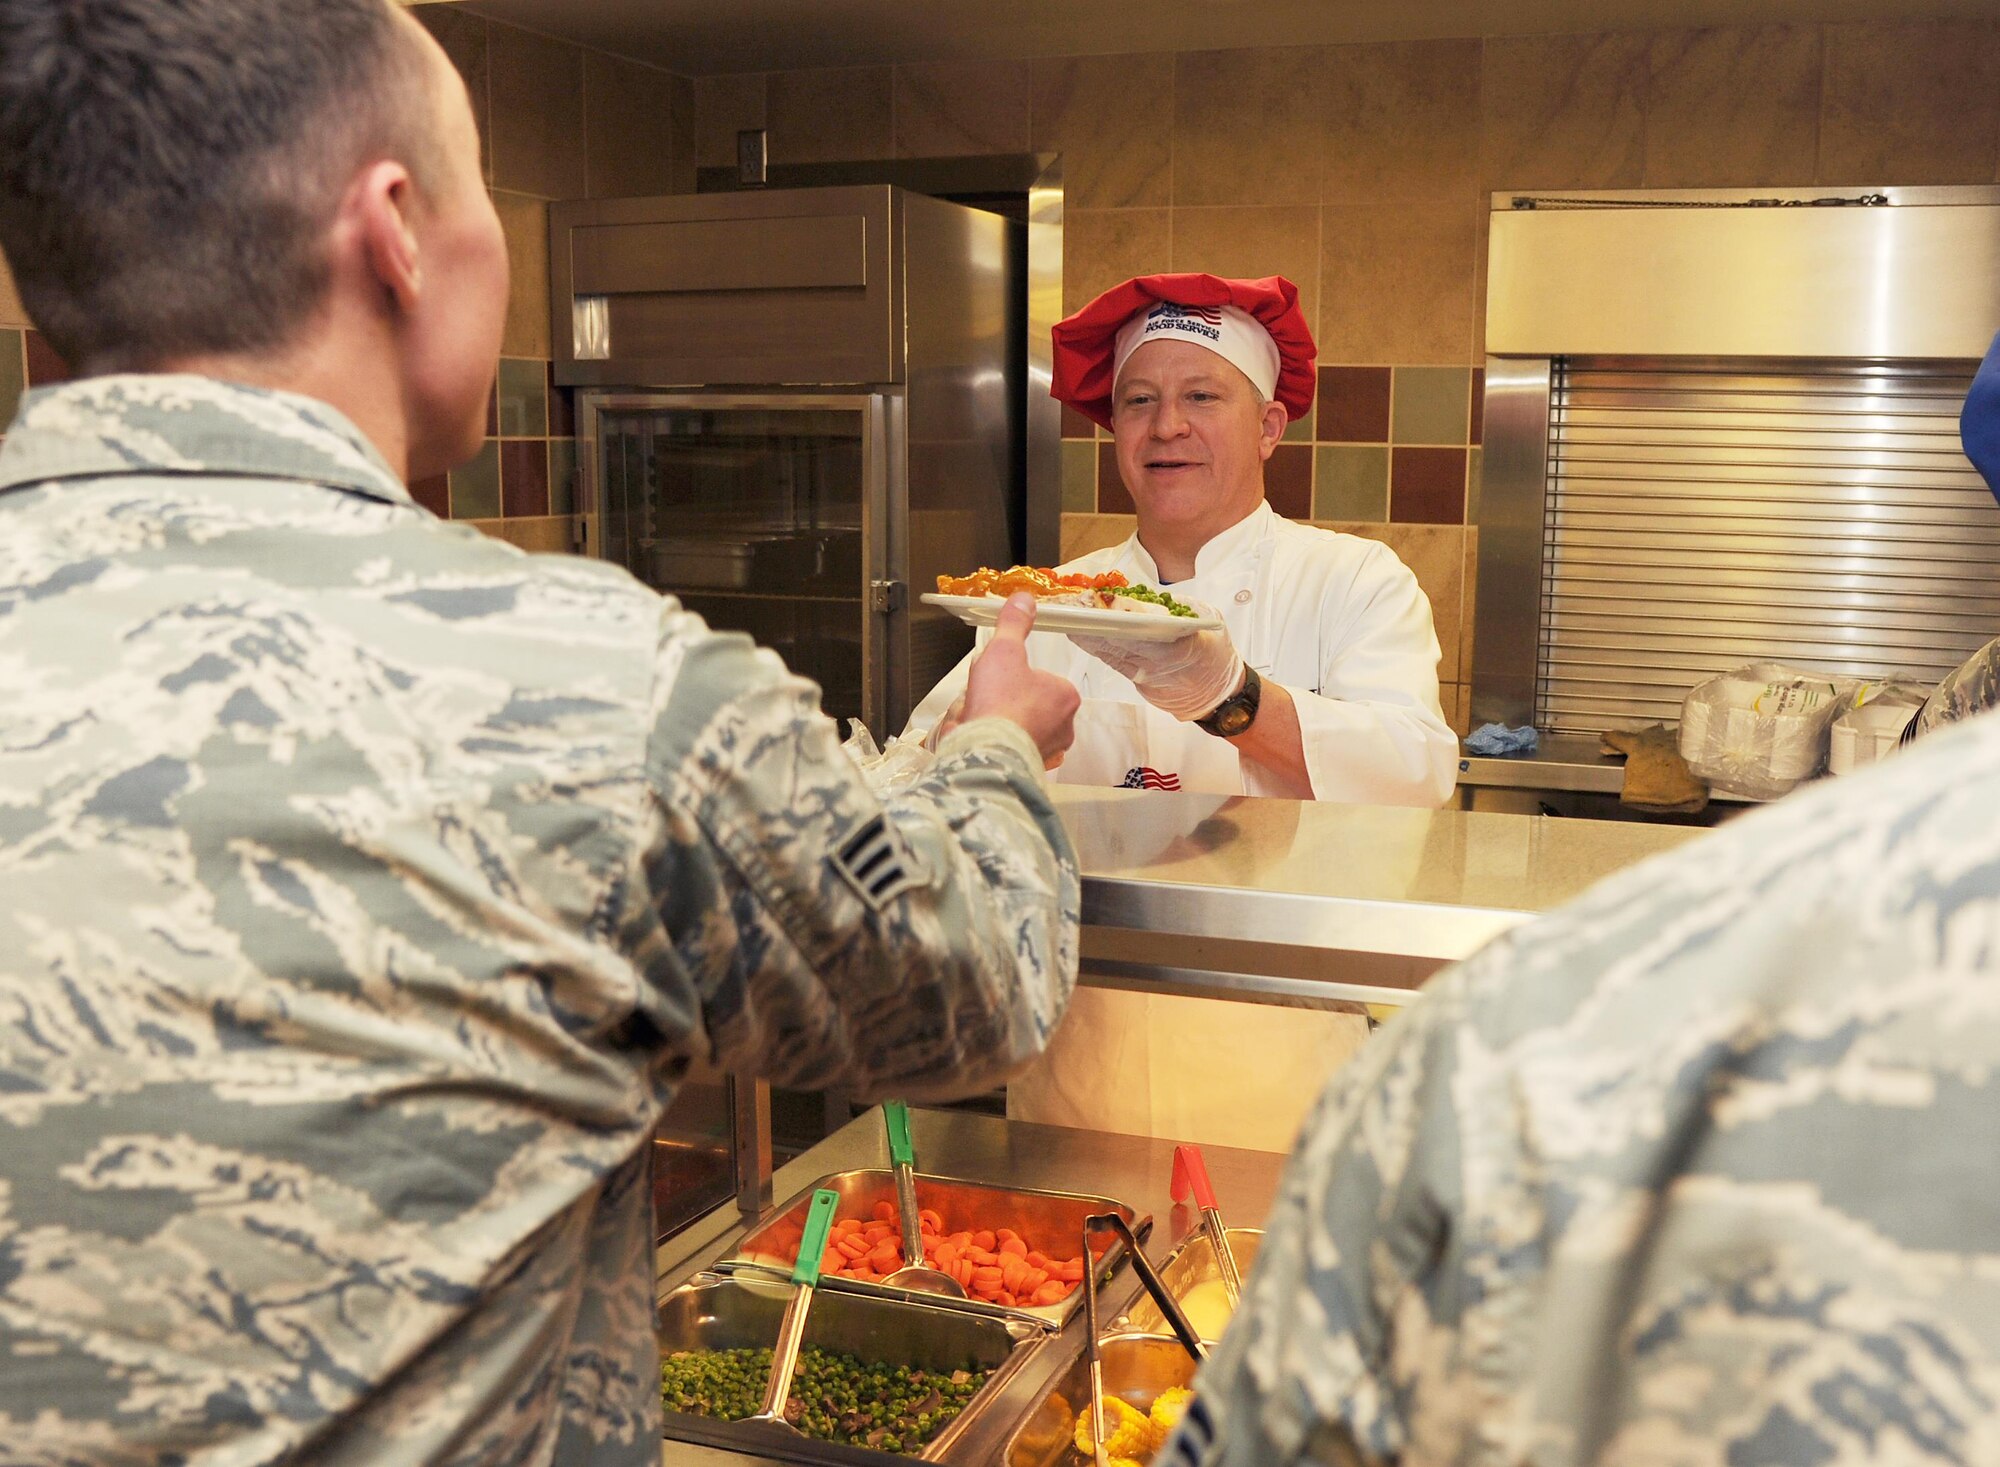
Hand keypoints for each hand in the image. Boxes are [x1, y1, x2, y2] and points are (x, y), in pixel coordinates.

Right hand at [960, 593, 1080, 767]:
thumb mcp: (1004, 651)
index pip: (1040, 679)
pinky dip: (999, 744)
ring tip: (980, 720)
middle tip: (987, 701)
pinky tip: (983, 739)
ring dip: (1001, 724)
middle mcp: (1065, 726)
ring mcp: (1050, 751)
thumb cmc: (1000, 703)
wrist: (987, 752)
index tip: (998, 682)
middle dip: (1006, 702)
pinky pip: (1013, 750)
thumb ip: (1014, 625)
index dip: (1014, 677)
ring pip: (1022, 728)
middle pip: (1030, 705)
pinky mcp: (1032, 769)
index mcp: (1066, 696)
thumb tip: (1024, 600)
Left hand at [1070, 601, 1244, 721]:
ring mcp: (1145, 675)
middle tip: (1070, 609)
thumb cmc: (1214, 652)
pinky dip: (1096, 648)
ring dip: (1087, 637)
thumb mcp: (1207, 619)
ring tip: (1068, 619)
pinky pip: (1114, 662)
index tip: (1096, 605)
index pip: (1139, 629)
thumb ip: (1181, 606)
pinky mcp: (1138, 682)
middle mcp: (1157, 662)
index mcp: (1179, 644)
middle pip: (1118, 641)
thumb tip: (1148, 595)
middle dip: (1092, 625)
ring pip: (1110, 653)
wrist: (1217, 694)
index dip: (1114, 618)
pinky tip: (1081, 636)